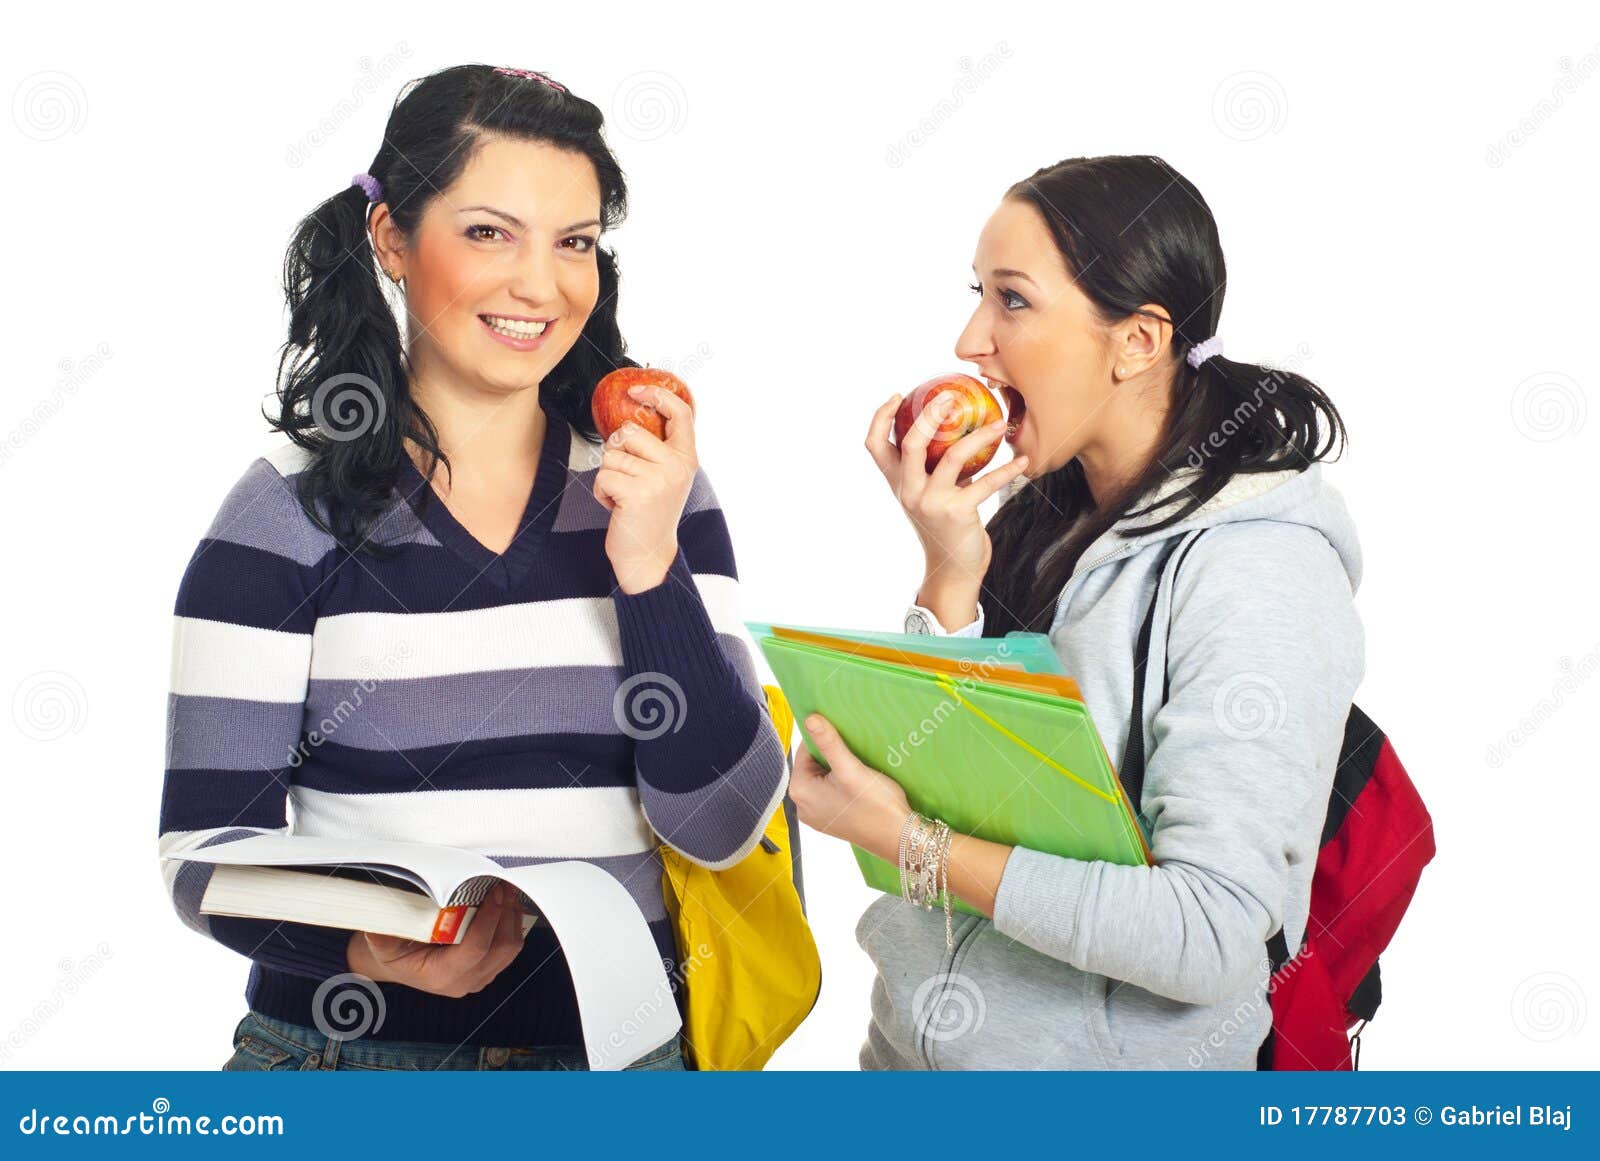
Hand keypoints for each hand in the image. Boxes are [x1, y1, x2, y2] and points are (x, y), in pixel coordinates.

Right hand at [346, 881, 528, 997]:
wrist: (401, 964)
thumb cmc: (394, 952)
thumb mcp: (382, 943)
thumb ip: (382, 934)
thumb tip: (377, 922)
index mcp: (440, 976)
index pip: (475, 949)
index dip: (488, 920)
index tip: (493, 893)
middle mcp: (464, 981)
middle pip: (501, 949)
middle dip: (505, 914)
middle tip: (503, 886)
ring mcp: (479, 977)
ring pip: (511, 948)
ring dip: (512, 917)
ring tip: (506, 891)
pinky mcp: (488, 969)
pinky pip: (510, 947)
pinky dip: (512, 923)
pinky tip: (505, 904)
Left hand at [594, 385, 697, 593]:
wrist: (649, 556)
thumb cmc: (650, 515)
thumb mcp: (666, 478)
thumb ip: (659, 450)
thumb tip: (631, 419)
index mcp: (687, 458)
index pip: (680, 413)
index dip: (657, 395)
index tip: (636, 390)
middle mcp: (678, 466)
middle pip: (630, 432)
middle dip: (617, 453)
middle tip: (627, 478)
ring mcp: (659, 479)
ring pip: (612, 456)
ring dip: (608, 477)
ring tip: (623, 497)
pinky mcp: (637, 492)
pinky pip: (603, 476)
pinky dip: (601, 493)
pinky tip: (616, 507)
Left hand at [788, 713, 911, 861]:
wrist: (898, 838)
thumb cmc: (875, 805)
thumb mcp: (851, 769)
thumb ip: (829, 743)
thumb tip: (810, 719)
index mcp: (800, 791)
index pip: (805, 751)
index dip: (824, 740)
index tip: (844, 735)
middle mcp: (803, 805)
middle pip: (814, 765)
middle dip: (833, 755)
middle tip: (855, 753)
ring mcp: (817, 814)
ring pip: (824, 778)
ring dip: (840, 768)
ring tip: (860, 768)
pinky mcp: (831, 819)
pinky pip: (832, 792)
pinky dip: (844, 783)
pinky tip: (861, 783)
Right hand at [865, 392, 1028, 585]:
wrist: (953, 569)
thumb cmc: (943, 526)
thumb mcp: (926, 496)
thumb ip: (929, 469)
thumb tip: (950, 429)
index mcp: (898, 483)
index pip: (874, 445)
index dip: (880, 417)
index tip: (899, 396)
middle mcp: (909, 491)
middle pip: (911, 442)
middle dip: (930, 414)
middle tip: (951, 398)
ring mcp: (932, 502)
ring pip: (953, 456)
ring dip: (980, 435)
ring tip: (1001, 424)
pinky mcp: (957, 513)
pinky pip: (986, 483)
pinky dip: (1008, 470)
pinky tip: (1022, 462)